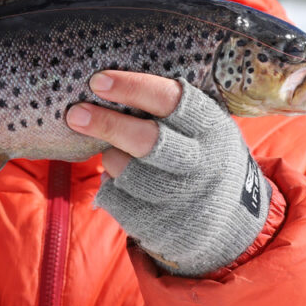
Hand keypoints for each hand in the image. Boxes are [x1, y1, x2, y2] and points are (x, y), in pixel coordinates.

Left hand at [68, 72, 271, 276]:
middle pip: (147, 141)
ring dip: (111, 157)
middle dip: (107, 124)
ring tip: (114, 151)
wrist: (230, 219)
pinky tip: (120, 178)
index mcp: (210, 127)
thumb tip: (108, 85)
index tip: (98, 81)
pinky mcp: (163, 225)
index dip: (132, 89)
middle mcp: (201, 162)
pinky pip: (119, 199)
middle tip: (75, 113)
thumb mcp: (204, 127)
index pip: (170, 100)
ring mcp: (183, 197)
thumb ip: (169, 108)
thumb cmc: (202, 156)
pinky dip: (112, 185)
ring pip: (127, 171)